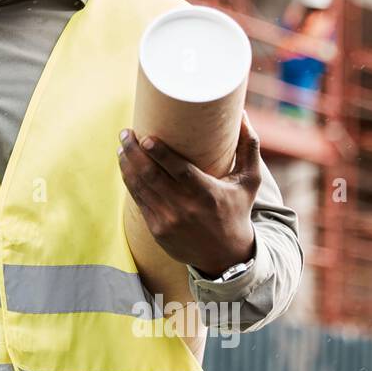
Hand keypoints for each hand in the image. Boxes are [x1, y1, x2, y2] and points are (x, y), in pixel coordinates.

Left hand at [118, 112, 260, 277]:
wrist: (226, 256)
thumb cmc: (237, 211)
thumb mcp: (249, 181)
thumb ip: (249, 147)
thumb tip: (243, 114)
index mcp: (207, 194)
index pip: (179, 171)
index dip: (160, 154)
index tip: (145, 138)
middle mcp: (185, 208)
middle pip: (152, 176)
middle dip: (134, 152)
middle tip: (125, 133)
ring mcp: (168, 220)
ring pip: (140, 187)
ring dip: (127, 165)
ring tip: (122, 147)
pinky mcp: (157, 229)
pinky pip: (138, 201)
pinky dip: (130, 182)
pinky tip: (125, 167)